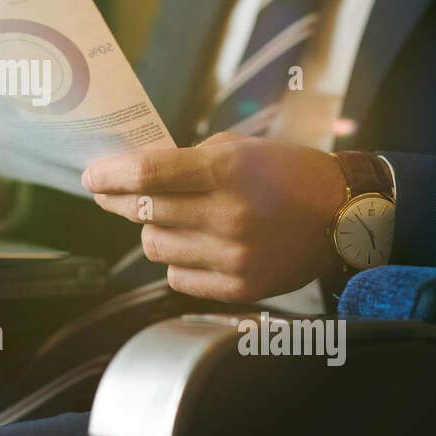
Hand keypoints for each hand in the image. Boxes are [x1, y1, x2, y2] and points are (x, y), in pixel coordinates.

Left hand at [81, 132, 348, 302]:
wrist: (345, 215)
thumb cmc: (288, 173)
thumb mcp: (240, 148)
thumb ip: (186, 160)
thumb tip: (132, 174)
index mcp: (226, 170)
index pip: (146, 175)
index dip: (109, 176)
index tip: (91, 177)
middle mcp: (228, 214)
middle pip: (144, 212)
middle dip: (119, 201)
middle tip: (111, 194)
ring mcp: (234, 255)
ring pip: (155, 247)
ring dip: (154, 230)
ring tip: (172, 219)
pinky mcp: (241, 286)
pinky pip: (179, 277)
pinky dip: (179, 260)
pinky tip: (196, 245)